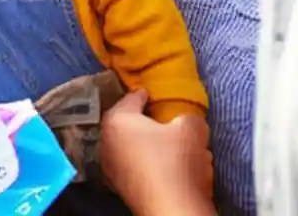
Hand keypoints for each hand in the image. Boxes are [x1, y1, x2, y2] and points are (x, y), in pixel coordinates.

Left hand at [100, 89, 215, 214]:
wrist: (169, 206)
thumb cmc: (175, 160)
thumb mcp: (190, 128)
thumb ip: (187, 117)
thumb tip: (186, 120)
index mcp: (117, 120)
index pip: (130, 99)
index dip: (142, 94)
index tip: (148, 92)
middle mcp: (106, 141)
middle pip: (125, 124)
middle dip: (142, 121)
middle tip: (158, 118)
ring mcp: (109, 166)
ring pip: (128, 147)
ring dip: (144, 144)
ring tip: (167, 144)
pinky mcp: (119, 187)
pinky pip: (133, 166)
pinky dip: (145, 162)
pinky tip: (165, 166)